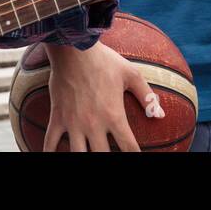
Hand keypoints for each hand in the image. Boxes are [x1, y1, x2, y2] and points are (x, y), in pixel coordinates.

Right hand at [43, 41, 162, 151]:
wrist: (73, 48)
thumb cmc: (104, 60)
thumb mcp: (131, 74)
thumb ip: (147, 96)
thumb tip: (161, 115)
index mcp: (114, 116)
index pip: (129, 147)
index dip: (135, 156)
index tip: (136, 156)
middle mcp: (94, 124)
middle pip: (102, 156)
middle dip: (109, 160)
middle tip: (110, 156)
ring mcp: (74, 122)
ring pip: (77, 154)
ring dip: (81, 159)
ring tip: (87, 156)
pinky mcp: (58, 117)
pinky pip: (50, 141)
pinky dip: (49, 152)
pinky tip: (50, 157)